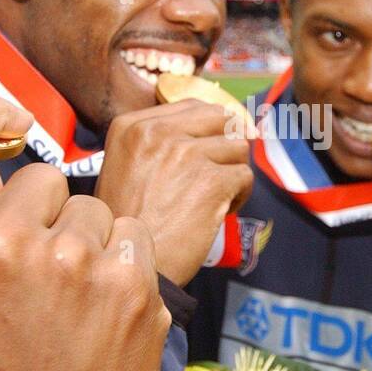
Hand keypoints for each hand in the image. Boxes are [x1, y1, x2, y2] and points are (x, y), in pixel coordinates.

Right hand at [0, 96, 171, 370]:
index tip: (4, 123)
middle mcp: (5, 238)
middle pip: (41, 176)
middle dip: (44, 213)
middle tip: (40, 271)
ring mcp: (75, 260)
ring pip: (95, 209)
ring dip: (89, 243)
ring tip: (73, 303)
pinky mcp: (131, 284)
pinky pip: (134, 238)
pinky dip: (125, 267)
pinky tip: (105, 312)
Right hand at [96, 99, 253, 285]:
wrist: (128, 264)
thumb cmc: (128, 224)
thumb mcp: (126, 167)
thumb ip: (161, 142)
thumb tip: (219, 121)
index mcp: (132, 125)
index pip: (193, 106)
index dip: (209, 131)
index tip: (206, 155)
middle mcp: (158, 132)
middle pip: (222, 119)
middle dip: (225, 147)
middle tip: (215, 175)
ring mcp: (186, 154)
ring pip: (238, 147)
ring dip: (231, 174)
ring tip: (212, 199)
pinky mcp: (211, 181)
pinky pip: (245, 177)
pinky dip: (238, 197)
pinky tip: (217, 214)